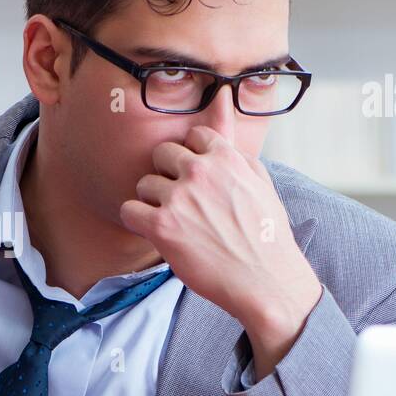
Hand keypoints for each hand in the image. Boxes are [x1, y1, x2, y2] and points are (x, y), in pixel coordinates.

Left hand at [120, 126, 321, 376]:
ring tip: (173, 221)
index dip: (191, 156)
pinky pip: (128, 210)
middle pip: (161, 153)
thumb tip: (223, 116)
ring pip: (144, 183)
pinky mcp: (162, 226)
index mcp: (226, 158)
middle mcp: (200, 172)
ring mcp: (179, 198)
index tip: (195, 175)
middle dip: (167, 173)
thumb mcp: (261, 182)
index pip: (193, 135)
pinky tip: (154, 231)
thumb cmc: (267, 235)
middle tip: (180, 199)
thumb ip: (237, 152)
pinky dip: (136, 221)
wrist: (265, 280)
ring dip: (153, 201)